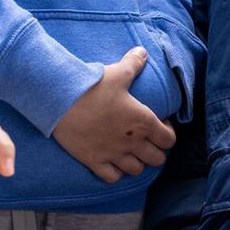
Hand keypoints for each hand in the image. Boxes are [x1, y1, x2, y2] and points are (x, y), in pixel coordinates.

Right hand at [52, 47, 176, 182]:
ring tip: (129, 151)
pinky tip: (111, 161)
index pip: (169, 140)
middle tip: (144, 139)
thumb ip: (134, 64)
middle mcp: (132, 142)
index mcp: (143, 122)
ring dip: (136, 162)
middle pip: (157, 159)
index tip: (158, 124)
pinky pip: (113, 177)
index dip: (167, 133)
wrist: (60, 99)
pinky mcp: (94, 161)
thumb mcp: (117, 73)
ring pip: (136, 170)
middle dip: (154, 150)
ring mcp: (113, 154)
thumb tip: (143, 51)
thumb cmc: (91, 86)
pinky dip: (115, 172)